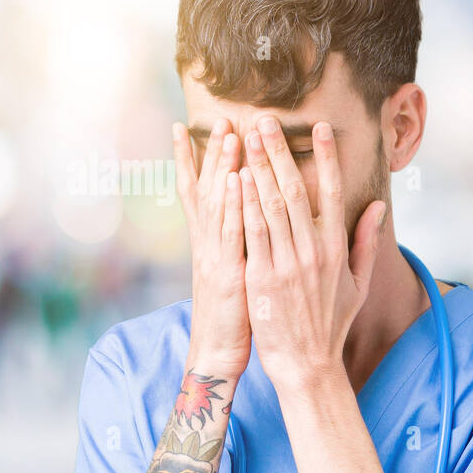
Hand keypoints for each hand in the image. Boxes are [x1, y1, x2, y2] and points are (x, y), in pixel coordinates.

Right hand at [172, 119, 249, 377]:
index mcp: (220, 243)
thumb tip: (260, 223)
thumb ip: (250, 245)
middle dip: (217, 154)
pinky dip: (231, 206)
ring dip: (221, 168)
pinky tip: (234, 180)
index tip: (223, 130)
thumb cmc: (238, 316)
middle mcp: (213, 244)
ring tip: (228, 135)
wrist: (218, 354)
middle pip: (213, 190)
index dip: (214, 162)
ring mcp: (217, 257)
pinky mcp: (226, 275)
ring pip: (218, 205)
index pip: (214, 194)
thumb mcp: (242, 274)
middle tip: (224, 118)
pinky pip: (230, 235)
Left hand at [240, 117, 386, 390]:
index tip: (320, 127)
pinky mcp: (262, 277)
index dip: (327, 157)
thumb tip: (377, 207)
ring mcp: (286, 264)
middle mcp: (313, 251)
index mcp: (337, 249)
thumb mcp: (358, 283)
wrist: (307, 363)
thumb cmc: (332, 323)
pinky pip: (251, 232)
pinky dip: (244, 203)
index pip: (333, 192)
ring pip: (270, 206)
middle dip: (279, 152)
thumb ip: (366, 242)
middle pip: (294, 190)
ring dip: (257, 167)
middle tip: (265, 121)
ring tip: (244, 138)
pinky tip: (235, 178)